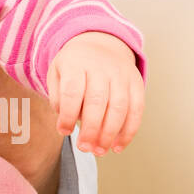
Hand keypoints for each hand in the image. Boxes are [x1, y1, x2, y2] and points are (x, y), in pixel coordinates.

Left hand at [46, 31, 143, 155]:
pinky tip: (118, 146)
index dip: (68, 114)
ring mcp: (121, 74)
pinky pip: (136, 109)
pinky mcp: (137, 83)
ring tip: (99, 150)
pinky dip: (129, 131)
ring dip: (110, 133)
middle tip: (84, 147)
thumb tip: (65, 121)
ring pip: (119, 107)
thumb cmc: (74, 65)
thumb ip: (57, 96)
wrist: (100, 43)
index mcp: (76, 62)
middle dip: (91, 129)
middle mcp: (101, 67)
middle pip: (98, 101)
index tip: (63, 131)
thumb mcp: (57, 72)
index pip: (72, 91)